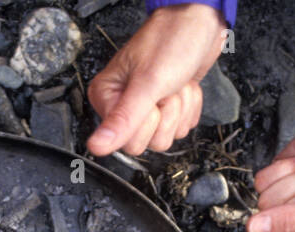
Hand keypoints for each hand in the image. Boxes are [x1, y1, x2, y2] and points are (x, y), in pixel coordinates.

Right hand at [87, 4, 227, 155]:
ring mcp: (144, 109)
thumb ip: (123, 120)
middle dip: (166, 114)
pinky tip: (183, 85)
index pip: (126, 141)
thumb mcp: (146, 83)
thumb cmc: (170, 40)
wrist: (198, 23)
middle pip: (146, 142)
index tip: (151, 96)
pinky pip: (181, 127)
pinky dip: (189, 107)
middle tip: (165, 88)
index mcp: (106, 98)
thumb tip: (96, 146)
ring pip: (166, 137)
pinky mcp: (165, 108)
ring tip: (175, 83)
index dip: (147, 121)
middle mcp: (121, 106)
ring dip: (179, 108)